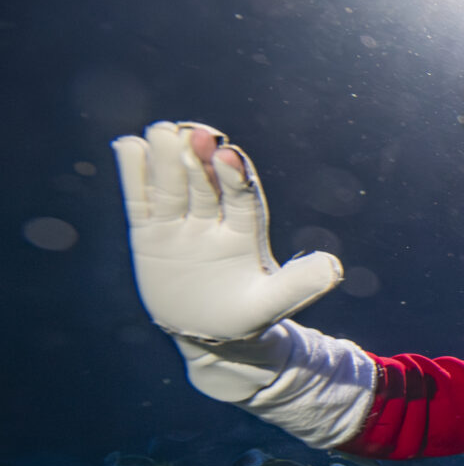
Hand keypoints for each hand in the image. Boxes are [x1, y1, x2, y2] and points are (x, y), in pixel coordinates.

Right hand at [112, 121, 340, 343]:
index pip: (241, 198)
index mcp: (245, 231)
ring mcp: (180, 224)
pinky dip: (134, 174)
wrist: (209, 333)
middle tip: (193, 132)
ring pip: (172, 187)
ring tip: (160, 131)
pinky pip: (141, 201)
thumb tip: (333, 267)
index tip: (230, 155)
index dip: (235, 177)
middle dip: (199, 159)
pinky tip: (128, 145)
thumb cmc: (247, 316)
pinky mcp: (150, 233)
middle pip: (205, 184)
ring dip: (165, 159)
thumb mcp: (273, 303)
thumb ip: (299, 285)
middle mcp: (213, 220)